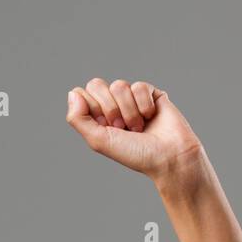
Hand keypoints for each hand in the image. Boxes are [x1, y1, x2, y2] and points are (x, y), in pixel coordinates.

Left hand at [65, 77, 203, 184]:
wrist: (168, 156)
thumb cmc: (135, 154)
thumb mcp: (99, 141)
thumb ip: (78, 119)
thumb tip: (72, 92)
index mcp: (98, 117)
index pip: (83, 94)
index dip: (93, 108)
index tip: (106, 127)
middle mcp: (113, 105)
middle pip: (97, 84)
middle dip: (109, 108)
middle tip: (121, 127)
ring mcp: (132, 98)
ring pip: (119, 85)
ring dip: (129, 111)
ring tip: (138, 127)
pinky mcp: (151, 93)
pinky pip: (139, 86)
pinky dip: (144, 105)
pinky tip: (151, 117)